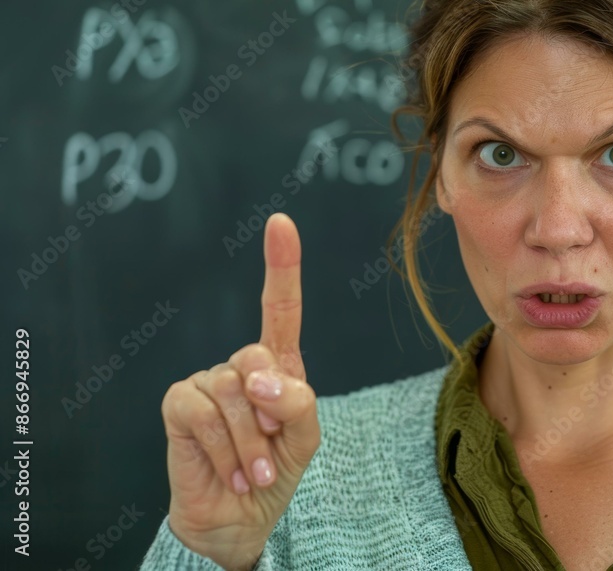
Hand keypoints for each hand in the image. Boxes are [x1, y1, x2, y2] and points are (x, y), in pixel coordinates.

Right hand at [160, 213, 319, 569]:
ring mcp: (205, 381)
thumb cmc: (272, 472)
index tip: (280, 222)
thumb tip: (259, 380)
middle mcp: (240, 366)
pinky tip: (232, 472)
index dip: (281, 265)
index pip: (280, 309)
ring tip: (253, 471)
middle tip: (272, 451)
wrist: (239, 518)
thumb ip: (297, 403)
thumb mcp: (304, 439)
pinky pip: (202, 412)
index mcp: (278, 366)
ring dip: (249, 443)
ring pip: (231, 392)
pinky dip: (223, 449)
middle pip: (258, 357)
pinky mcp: (178, 403)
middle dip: (271, 416)